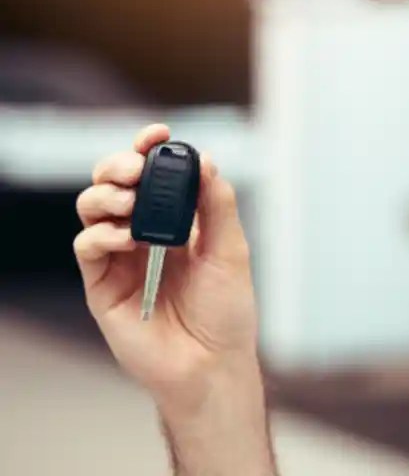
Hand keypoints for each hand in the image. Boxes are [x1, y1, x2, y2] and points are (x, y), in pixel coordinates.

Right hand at [74, 123, 260, 407]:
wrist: (212, 363)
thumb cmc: (226, 311)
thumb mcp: (231, 251)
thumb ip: (216, 207)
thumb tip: (204, 160)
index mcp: (176, 221)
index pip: (153, 174)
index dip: (149, 149)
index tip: (158, 134)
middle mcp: (143, 234)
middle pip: (113, 183)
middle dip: (119, 165)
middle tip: (135, 165)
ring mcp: (119, 258)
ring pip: (92, 208)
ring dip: (107, 194)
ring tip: (131, 201)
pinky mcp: (101, 285)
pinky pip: (87, 247)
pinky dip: (102, 233)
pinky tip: (127, 236)